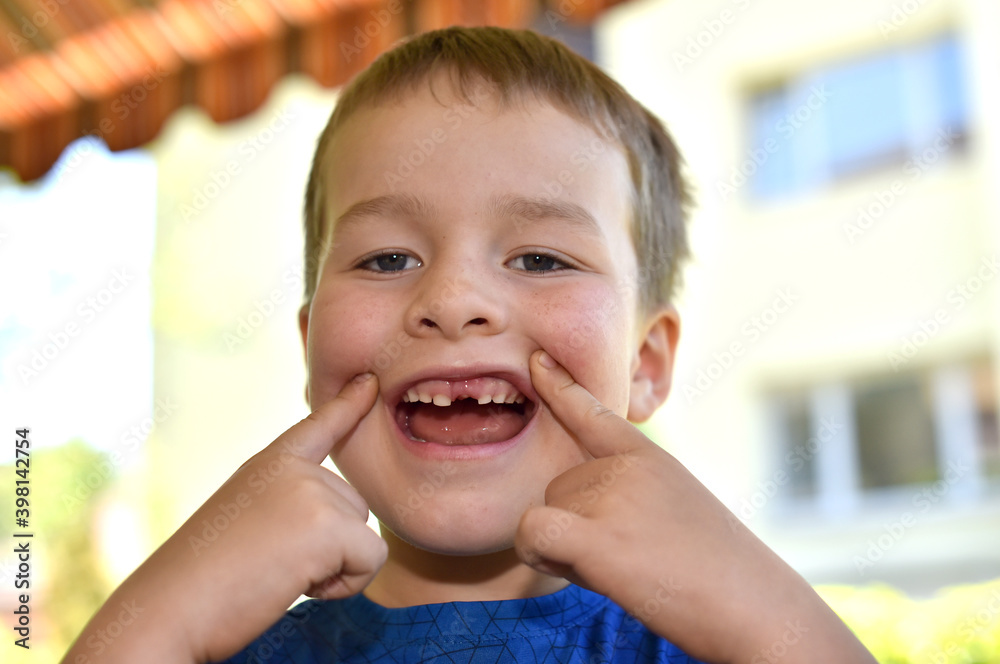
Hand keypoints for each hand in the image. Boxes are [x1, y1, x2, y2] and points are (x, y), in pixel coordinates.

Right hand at [62, 374, 385, 663]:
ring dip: (334, 567)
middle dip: (329, 546)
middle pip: (355, 507)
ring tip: (278, 573)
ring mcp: (311, 492)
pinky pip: (372, 561)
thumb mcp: (245, 522)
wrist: (169, 610)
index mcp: (269, 464)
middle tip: (271, 562)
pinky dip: (347, 585)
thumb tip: (338, 518)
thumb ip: (288, 504)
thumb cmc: (201, 583)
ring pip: (365, 536)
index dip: (348, 405)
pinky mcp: (327, 526)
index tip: (370, 380)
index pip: (319, 427)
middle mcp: (294, 469)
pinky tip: (299, 585)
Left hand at [515, 351, 875, 663]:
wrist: (758, 610)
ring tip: (626, 570)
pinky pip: (533, 531)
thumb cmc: (721, 574)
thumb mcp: (678, 508)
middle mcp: (626, 467)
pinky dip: (540, 553)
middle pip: (558, 486)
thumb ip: (629, 490)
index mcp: (649, 457)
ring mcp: (613, 496)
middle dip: (574, 526)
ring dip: (566, 549)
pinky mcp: (598, 537)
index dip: (560, 386)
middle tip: (629, 557)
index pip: (593, 413)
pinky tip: (574, 567)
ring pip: (545, 511)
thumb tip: (574, 495)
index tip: (536, 360)